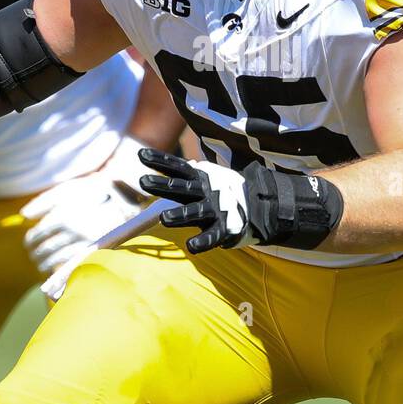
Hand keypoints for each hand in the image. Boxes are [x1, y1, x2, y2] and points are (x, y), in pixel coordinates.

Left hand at [21, 134, 148, 276]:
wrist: (125, 195)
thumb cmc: (92, 189)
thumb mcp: (68, 188)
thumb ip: (44, 201)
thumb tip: (24, 215)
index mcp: (62, 215)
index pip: (39, 234)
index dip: (30, 240)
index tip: (28, 243)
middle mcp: (72, 230)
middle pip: (48, 249)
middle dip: (37, 255)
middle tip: (33, 256)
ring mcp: (86, 241)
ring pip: (60, 259)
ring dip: (47, 264)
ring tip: (42, 265)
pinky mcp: (97, 248)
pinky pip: (76, 264)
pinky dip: (64, 271)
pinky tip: (58, 272)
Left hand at [138, 149, 343, 254]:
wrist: (262, 205)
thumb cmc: (223, 194)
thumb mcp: (203, 180)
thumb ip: (182, 176)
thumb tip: (155, 167)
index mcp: (199, 179)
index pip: (176, 168)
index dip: (159, 161)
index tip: (140, 155)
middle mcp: (205, 192)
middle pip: (180, 188)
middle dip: (162, 185)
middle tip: (143, 182)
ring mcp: (215, 209)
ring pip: (194, 212)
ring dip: (180, 215)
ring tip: (165, 219)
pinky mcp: (225, 228)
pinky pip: (211, 237)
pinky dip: (202, 242)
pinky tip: (191, 247)